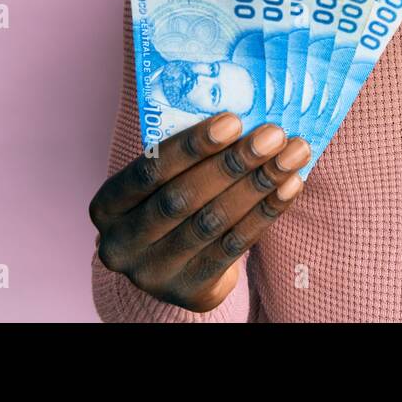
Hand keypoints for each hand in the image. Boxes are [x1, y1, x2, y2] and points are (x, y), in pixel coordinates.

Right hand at [89, 113, 308, 312]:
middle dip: (233, 163)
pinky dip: (266, 211)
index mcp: (108, 206)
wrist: (178, 269)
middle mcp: (122, 243)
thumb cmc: (174, 203)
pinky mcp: (190, 290)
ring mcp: (154, 272)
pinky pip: (235, 246)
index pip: (149, 170)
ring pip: (214, 221)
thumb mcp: (163, 181)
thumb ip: (187, 154)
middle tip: (273, 135)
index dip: (192, 146)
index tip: (233, 120)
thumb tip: (242, 111)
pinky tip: (291, 185)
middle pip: (183, 197)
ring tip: (293, 154)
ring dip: (259, 183)